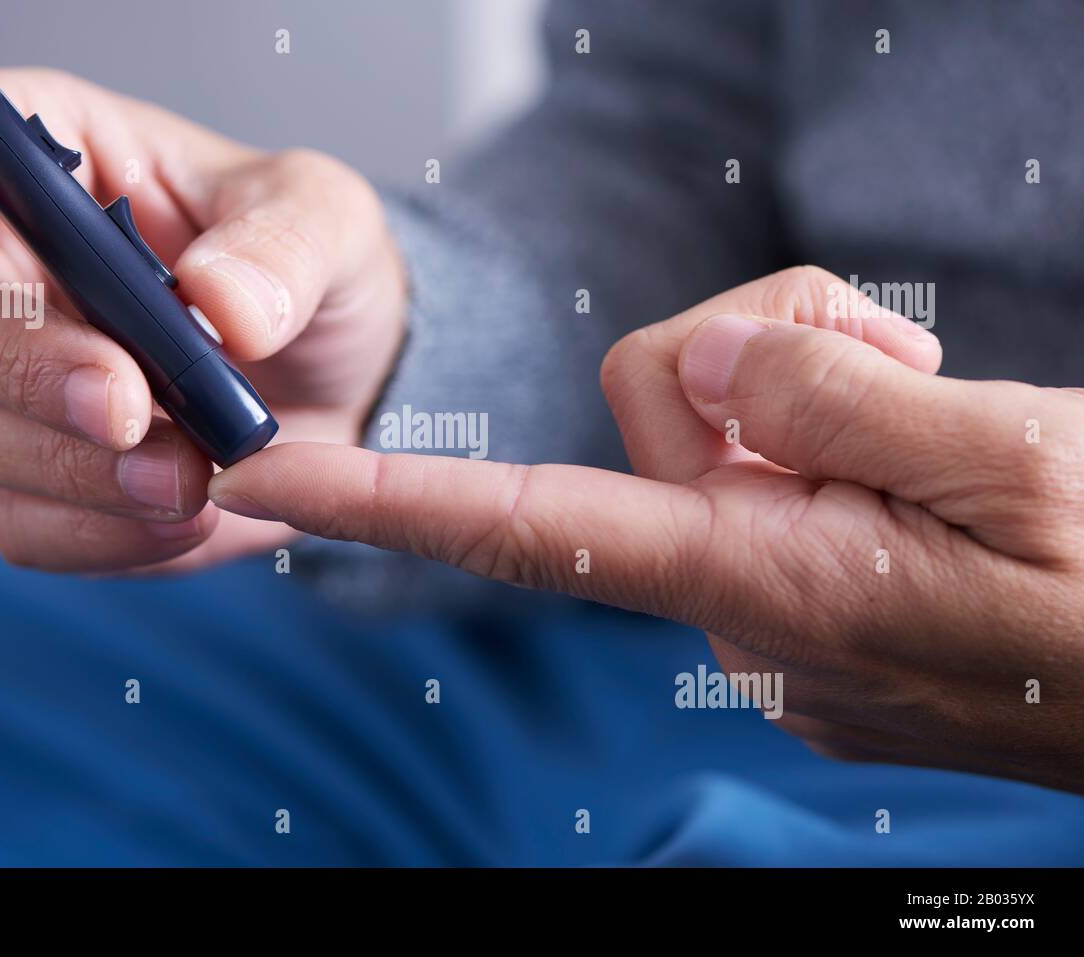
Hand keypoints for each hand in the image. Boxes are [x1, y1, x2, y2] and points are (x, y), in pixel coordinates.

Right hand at [0, 68, 405, 571]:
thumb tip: (215, 300)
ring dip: (74, 466)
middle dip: (28, 368)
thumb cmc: (309, 272)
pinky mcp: (30, 480)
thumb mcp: (331, 222)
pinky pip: (20, 520)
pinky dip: (99, 531)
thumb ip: (284, 246)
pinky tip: (182, 516)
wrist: (340, 384)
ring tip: (187, 476)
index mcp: (47, 158)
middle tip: (128, 408)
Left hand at [207, 266, 1083, 792]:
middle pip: (651, 417)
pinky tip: (912, 476)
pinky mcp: (791, 611)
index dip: (389, 500)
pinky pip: (755, 487)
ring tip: (931, 422)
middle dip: (758, 348)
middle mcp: (735, 610)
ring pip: (708, 440)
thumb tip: (703, 362)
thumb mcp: (1013, 454)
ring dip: (807, 394)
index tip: (269, 479)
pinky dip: (820, 450)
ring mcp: (760, 619)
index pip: (530, 530)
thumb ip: (831, 394)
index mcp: (768, 577)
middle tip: (903, 363)